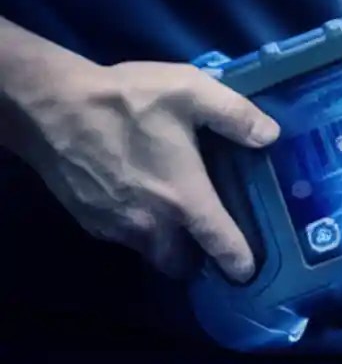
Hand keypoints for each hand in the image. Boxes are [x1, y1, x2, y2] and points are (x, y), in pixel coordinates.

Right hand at [4, 57, 279, 280]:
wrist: (48, 106)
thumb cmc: (125, 99)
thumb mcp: (191, 90)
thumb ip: (236, 115)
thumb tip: (270, 135)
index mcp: (185, 199)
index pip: (221, 247)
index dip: (240, 263)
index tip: (248, 272)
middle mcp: (152, 224)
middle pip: (183, 264)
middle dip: (198, 260)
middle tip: (207, 238)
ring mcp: (117, 227)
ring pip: (151, 253)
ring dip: (166, 244)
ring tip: (174, 217)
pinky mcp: (90, 221)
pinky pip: (124, 238)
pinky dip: (137, 230)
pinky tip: (139, 199)